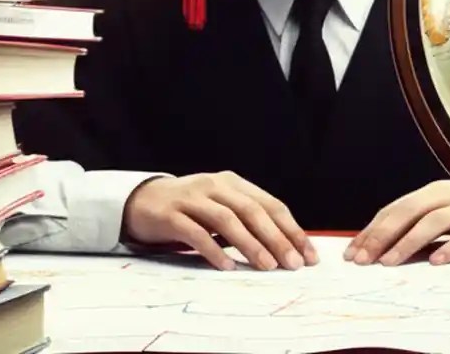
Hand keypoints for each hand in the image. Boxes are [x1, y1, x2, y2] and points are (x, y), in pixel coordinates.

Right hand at [122, 171, 318, 271]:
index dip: (291, 229)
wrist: (141, 201)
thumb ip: (246, 220)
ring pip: (227, 220)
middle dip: (276, 238)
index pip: (270, 205)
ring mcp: (191, 198)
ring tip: (267, 266)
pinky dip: (213, 249)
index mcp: (232, 183)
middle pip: (252, 211)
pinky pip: (196, 232)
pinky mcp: (171, 215)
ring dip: (250, 244)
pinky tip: (227, 265)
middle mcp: (214, 186)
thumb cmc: (189, 209)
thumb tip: (284, 248)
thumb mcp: (220, 206)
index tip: (308, 254)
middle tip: (293, 264)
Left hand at [343, 181, 449, 266]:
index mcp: (431, 192)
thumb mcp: (444, 211)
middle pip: (407, 212)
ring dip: (408, 242)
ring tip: (390, 263)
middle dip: (382, 236)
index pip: (394, 209)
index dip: (372, 230)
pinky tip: (436, 262)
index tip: (352, 252)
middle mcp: (446, 195)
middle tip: (363, 260)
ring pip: (433, 222)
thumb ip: (418, 222)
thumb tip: (381, 244)